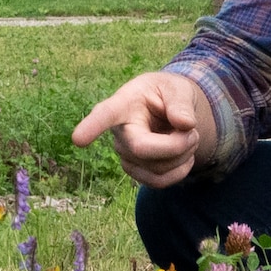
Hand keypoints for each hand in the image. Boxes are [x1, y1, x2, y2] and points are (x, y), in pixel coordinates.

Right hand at [71, 71, 213, 187]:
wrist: (168, 111)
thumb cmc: (168, 94)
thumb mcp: (177, 88)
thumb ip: (181, 102)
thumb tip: (185, 124)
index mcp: (124, 104)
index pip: (106, 115)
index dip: (91, 127)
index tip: (77, 139)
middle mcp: (118, 133)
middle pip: (142, 149)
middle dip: (177, 144)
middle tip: (193, 130)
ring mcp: (125, 155)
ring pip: (156, 169)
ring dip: (183, 156)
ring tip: (188, 137)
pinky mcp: (136, 172)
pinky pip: (159, 182)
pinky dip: (181, 172)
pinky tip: (186, 156)